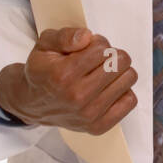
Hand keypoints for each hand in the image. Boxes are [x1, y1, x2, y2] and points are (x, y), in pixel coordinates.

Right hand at [0, 27, 137, 134]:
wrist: (32, 102)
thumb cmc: (43, 71)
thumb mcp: (45, 44)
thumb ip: (65, 36)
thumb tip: (87, 37)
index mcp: (63, 74)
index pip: (103, 48)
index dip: (97, 44)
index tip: (87, 50)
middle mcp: (77, 96)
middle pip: (120, 62)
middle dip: (110, 56)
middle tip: (97, 61)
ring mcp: (89, 114)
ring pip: (129, 78)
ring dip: (119, 72)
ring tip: (102, 74)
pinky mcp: (98, 126)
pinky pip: (130, 100)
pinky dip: (123, 91)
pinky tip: (107, 89)